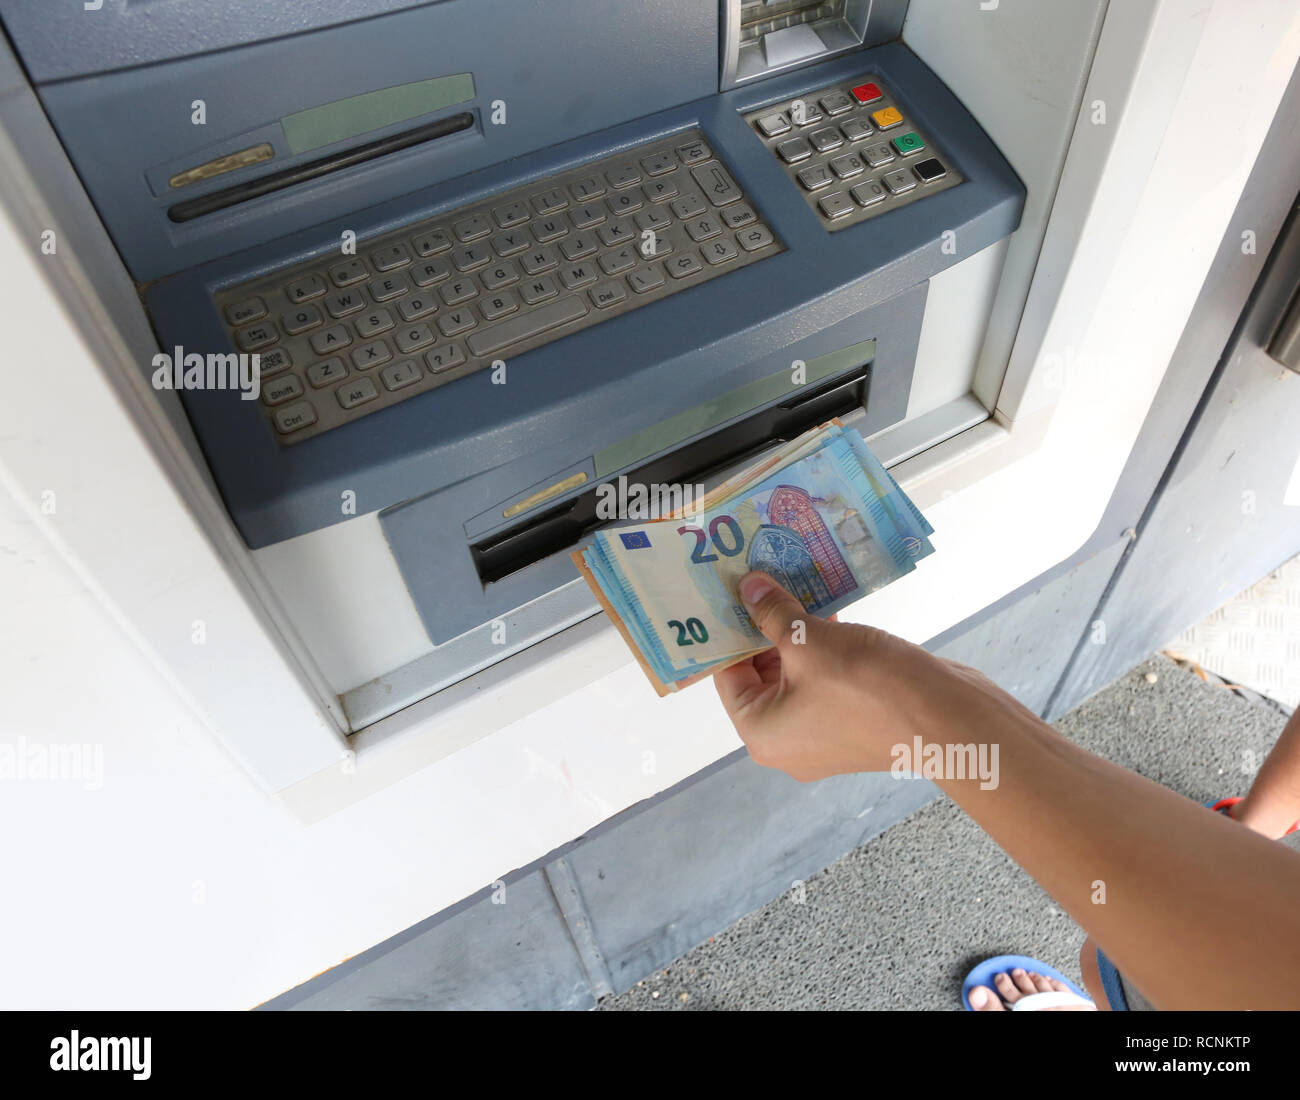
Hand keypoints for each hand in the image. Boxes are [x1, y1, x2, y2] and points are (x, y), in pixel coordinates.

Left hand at [714, 571, 976, 780]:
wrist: (946, 718)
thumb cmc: (866, 685)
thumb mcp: (809, 640)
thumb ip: (773, 613)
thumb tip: (749, 589)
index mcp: (761, 732)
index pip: (727, 675)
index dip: (727, 631)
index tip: (726, 592)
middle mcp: (786, 741)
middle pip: (760, 674)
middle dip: (764, 627)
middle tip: (761, 580)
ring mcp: (822, 735)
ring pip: (796, 674)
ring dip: (795, 633)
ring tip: (793, 586)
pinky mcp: (853, 722)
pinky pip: (825, 681)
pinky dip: (823, 648)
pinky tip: (828, 609)